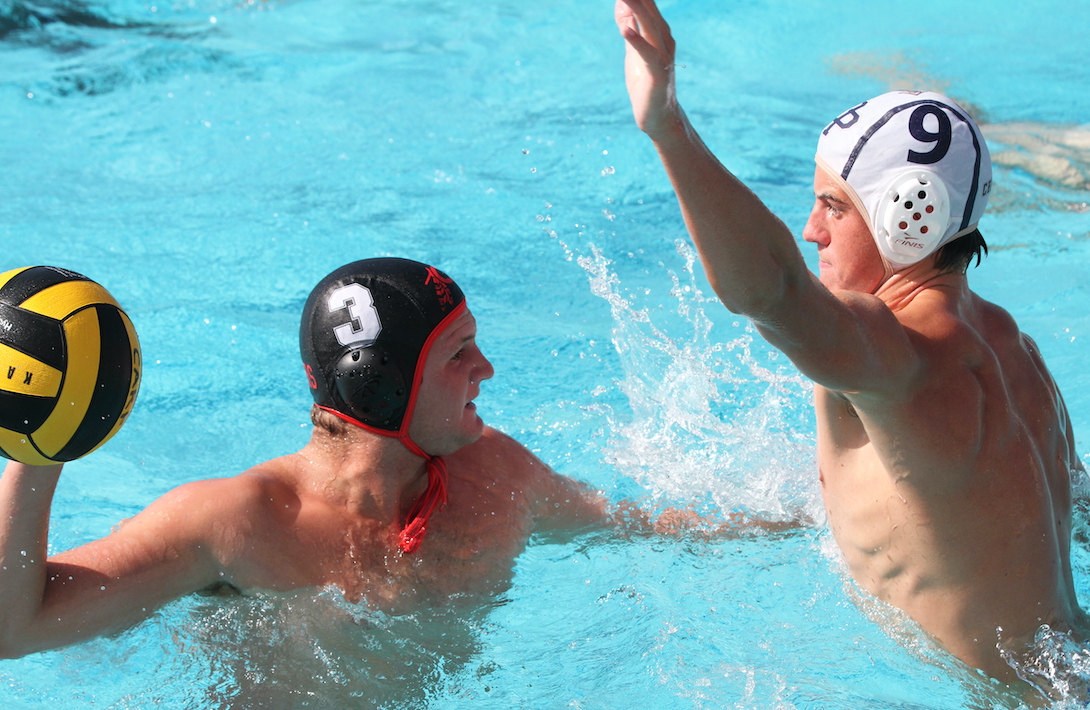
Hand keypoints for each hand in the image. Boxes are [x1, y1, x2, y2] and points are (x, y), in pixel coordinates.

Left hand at [614, 0, 680, 138]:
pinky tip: (625, 30)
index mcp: (657, 31)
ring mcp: (662, 56)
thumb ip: (629, 25)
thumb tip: (621, 2)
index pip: (646, 1)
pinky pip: (647, 54)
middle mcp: (663, 39)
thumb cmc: (645, 82)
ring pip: (649, 26)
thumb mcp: (633, 49)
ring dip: (636, 7)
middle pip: (649, 8)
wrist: (659, 118)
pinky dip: (636, 41)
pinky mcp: (656, 74)